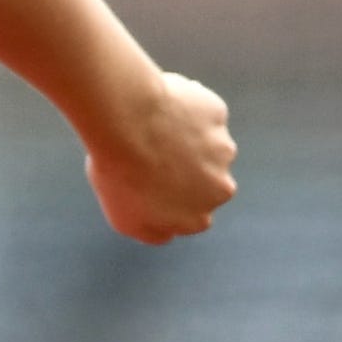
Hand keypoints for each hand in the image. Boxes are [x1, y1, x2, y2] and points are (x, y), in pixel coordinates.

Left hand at [84, 71, 236, 245]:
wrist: (127, 123)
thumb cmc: (119, 171)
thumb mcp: (126, 219)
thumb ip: (153, 232)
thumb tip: (167, 234)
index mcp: (199, 219)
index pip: (191, 213)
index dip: (169, 194)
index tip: (148, 178)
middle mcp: (220, 188)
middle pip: (204, 178)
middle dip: (183, 166)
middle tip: (148, 151)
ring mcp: (222, 149)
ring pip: (205, 143)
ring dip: (184, 136)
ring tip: (149, 127)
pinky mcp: (218, 115)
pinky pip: (201, 111)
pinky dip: (184, 107)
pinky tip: (159, 107)